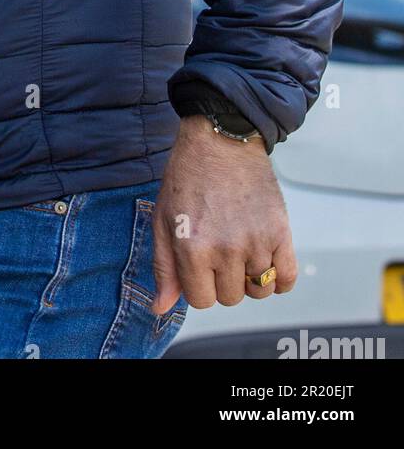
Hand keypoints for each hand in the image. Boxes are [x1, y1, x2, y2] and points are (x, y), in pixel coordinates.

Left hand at [152, 115, 297, 312]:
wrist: (220, 141)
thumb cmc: (187, 177)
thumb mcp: (163, 220)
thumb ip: (164, 268)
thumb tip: (160, 308)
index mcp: (193, 248)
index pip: (201, 300)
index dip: (198, 284)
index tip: (199, 264)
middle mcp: (226, 249)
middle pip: (230, 298)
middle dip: (222, 280)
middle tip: (218, 248)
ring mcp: (257, 242)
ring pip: (258, 291)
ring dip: (249, 277)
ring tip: (240, 248)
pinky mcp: (281, 232)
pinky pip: (287, 279)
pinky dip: (279, 278)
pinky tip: (266, 259)